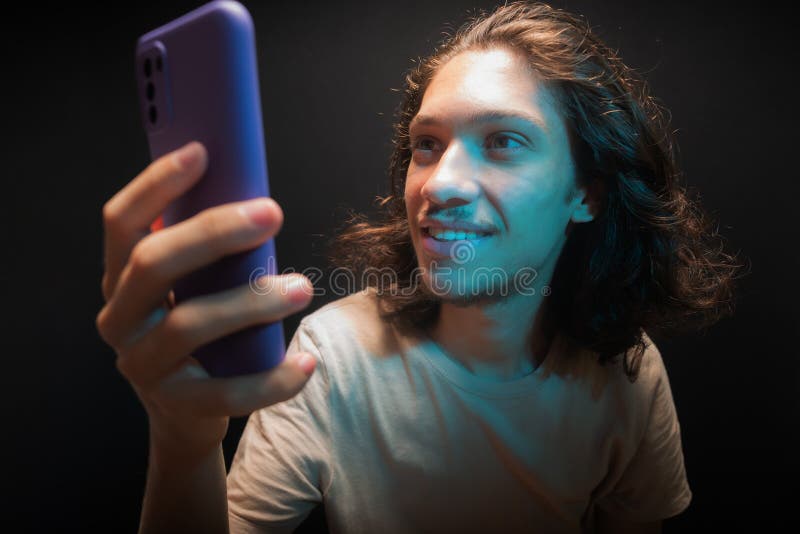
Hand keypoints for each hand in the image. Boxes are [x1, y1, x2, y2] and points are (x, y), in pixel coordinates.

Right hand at [96, 141, 314, 458]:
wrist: (187, 411)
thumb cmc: (201, 332)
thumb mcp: (195, 286)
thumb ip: (208, 252)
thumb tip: (253, 202)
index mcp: (121, 279)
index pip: (122, 223)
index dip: (156, 184)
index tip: (201, 151)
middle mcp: (120, 319)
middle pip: (153, 263)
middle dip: (214, 231)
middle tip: (271, 212)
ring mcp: (143, 366)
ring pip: (189, 324)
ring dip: (251, 301)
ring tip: (301, 287)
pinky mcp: (177, 405)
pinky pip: (226, 393)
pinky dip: (271, 378)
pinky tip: (306, 363)